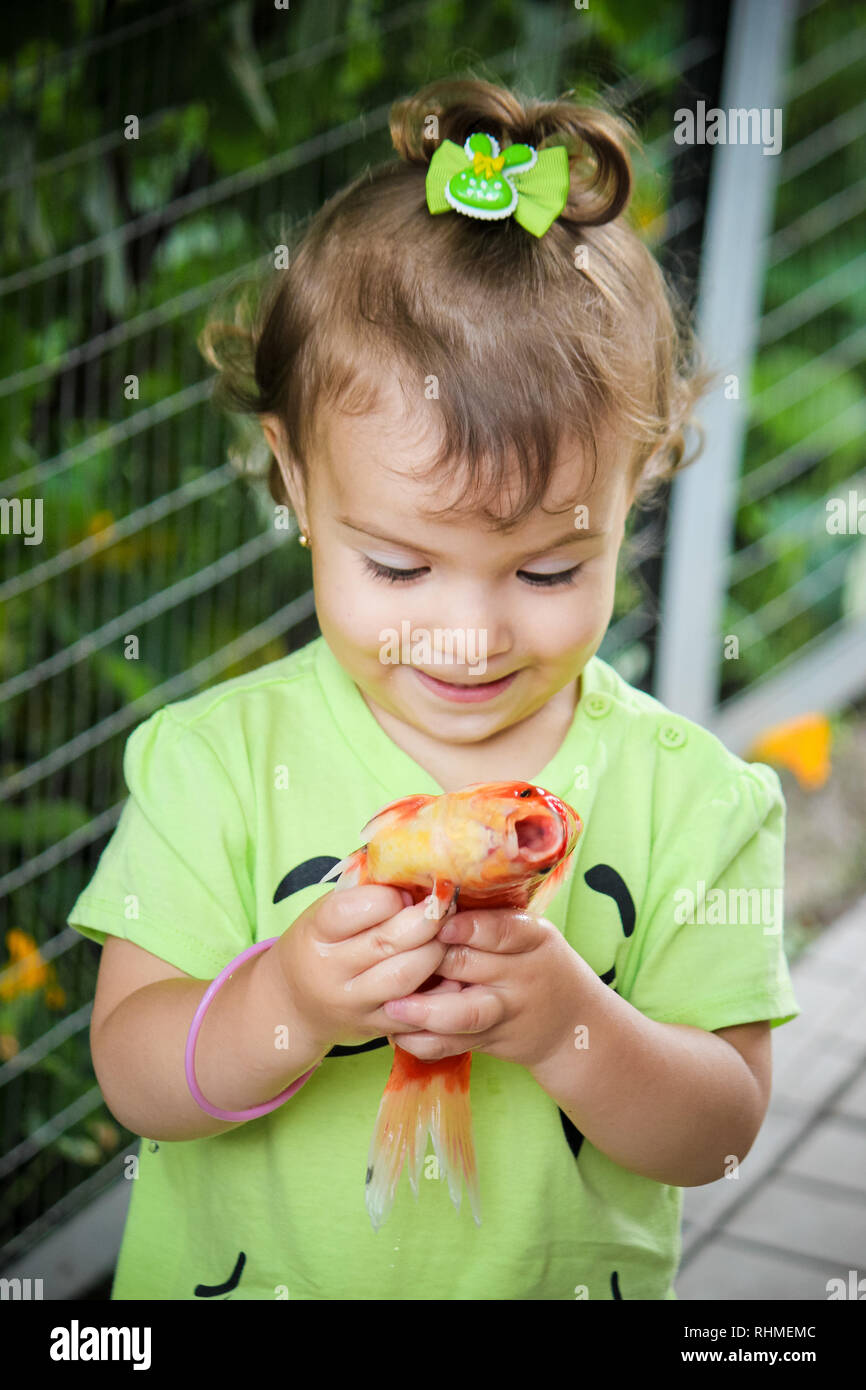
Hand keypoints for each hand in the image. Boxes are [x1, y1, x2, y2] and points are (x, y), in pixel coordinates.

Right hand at [275, 885, 454, 1050]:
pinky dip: (442, 987)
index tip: (405, 893)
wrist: (295, 1006)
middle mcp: (330, 973)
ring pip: (406, 976)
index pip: (349, 911)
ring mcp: (354, 1004)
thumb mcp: (325, 913)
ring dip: (436, 950)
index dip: (387, 898)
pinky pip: (420, 1008)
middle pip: (386, 943)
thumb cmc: (320, 945)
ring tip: (447, 933)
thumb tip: (418, 878)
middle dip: (425, 920)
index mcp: (314, 935)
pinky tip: (452, 967)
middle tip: (444, 906)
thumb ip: (364, 894)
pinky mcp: (377, 1027)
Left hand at [382, 908, 590, 1068]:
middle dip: (428, 961)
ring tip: (391, 1005)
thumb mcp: (531, 933)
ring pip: (462, 1014)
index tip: (440, 923)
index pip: (503, 929)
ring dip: (423, 1010)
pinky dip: (423, 1042)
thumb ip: (490, 919)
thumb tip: (429, 897)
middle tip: (390, 955)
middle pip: (470, 966)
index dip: (469, 927)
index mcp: (532, 938)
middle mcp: (520, 975)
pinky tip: (396, 1031)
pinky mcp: (490, 1041)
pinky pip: (453, 1046)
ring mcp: (505, 1012)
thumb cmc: (539, 963)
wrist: (573, 1023)